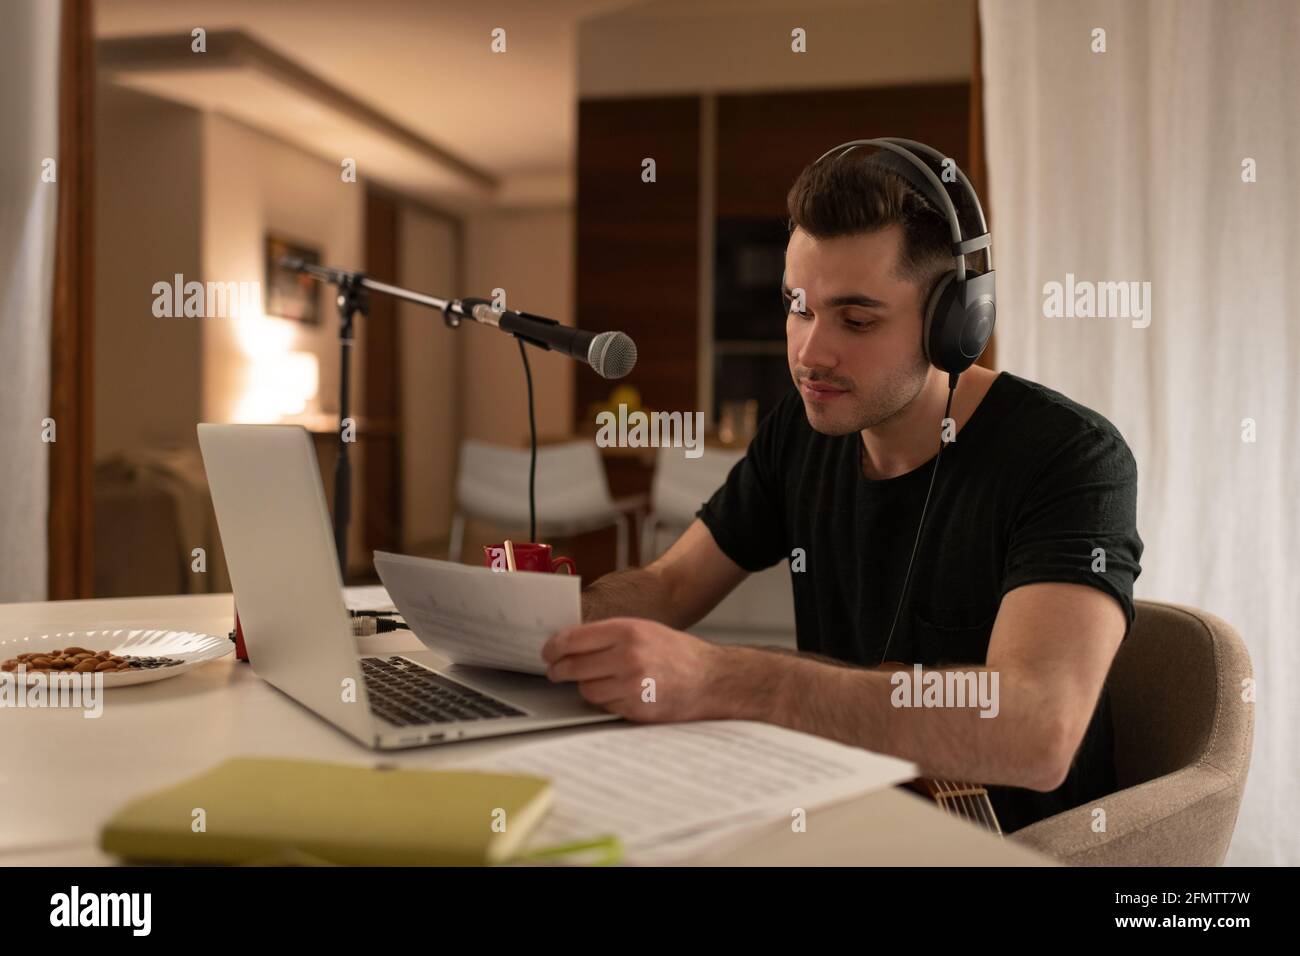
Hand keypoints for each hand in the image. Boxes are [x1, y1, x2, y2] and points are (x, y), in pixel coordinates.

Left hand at [541, 617, 729, 722]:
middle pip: (573, 667)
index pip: (573, 640)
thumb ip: (608, 635)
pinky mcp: (636, 709)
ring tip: (596, 680)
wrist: (712, 679)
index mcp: (627, 631)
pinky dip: (605, 701)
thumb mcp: (644, 629)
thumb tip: (570, 643)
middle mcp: (628, 657)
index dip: (554, 648)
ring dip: (585, 687)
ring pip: (586, 690)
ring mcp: (632, 686)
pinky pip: (604, 707)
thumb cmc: (677, 652)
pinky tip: (617, 693)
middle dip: (559, 670)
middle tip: (556, 671)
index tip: (548, 652)